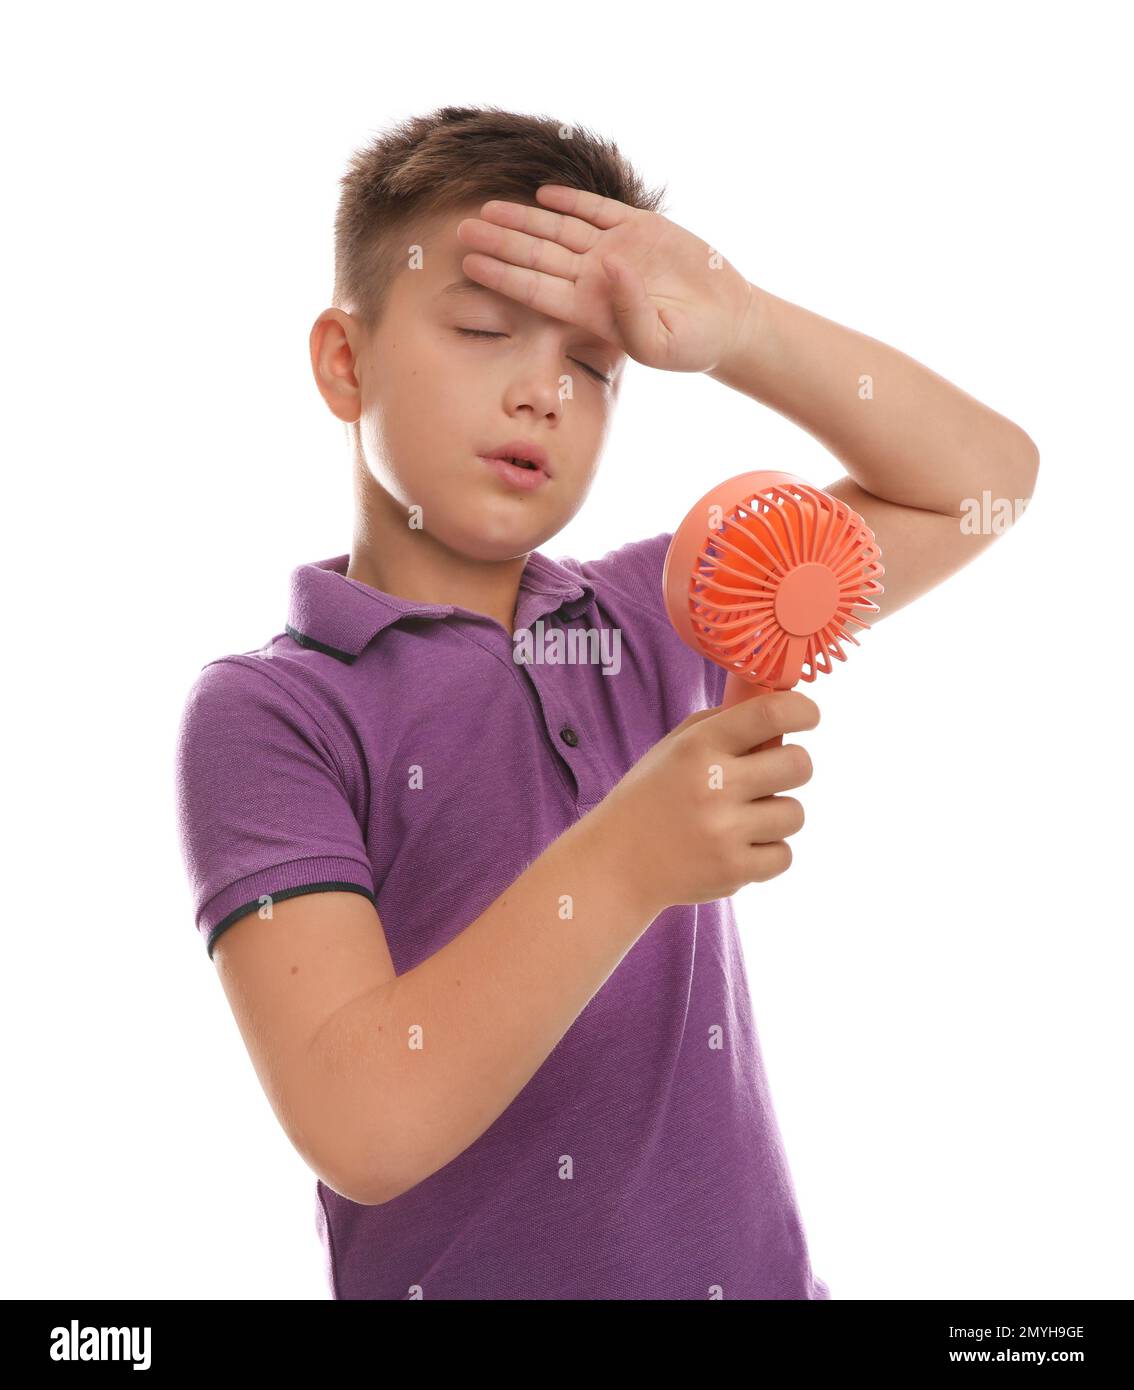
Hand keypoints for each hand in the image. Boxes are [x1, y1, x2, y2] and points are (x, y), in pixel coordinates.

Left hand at [455, 184, 755, 374]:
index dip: (502, 275)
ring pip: (558, 231)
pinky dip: (570, 201)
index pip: (535, 290)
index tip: (470, 263)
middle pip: (536, 256)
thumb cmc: (692, 345)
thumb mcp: (660, 344)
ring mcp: (614, 251)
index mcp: (590, 309)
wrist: (727, 322)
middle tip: (461, 229)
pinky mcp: (639, 228)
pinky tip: (541, 194)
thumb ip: (630, 314)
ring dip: (523, 220)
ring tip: (487, 209)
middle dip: (499, 242)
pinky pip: (597, 210)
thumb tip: (609, 268)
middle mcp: (594, 278)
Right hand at [592, 690, 818, 914]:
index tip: (809, 716)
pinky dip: (769, 852)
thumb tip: (778, 712)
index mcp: (699, 746)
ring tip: (745, 818)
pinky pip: (784, 855)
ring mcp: (726, 831)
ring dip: (777, 814)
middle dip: (794, 766)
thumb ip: (722, 725)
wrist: (617, 864)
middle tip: (773, 774)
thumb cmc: (651, 797)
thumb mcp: (674, 747)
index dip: (803, 710)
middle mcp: (715, 785)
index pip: (771, 714)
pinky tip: (741, 847)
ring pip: (795, 813)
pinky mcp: (734, 870)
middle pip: (799, 765)